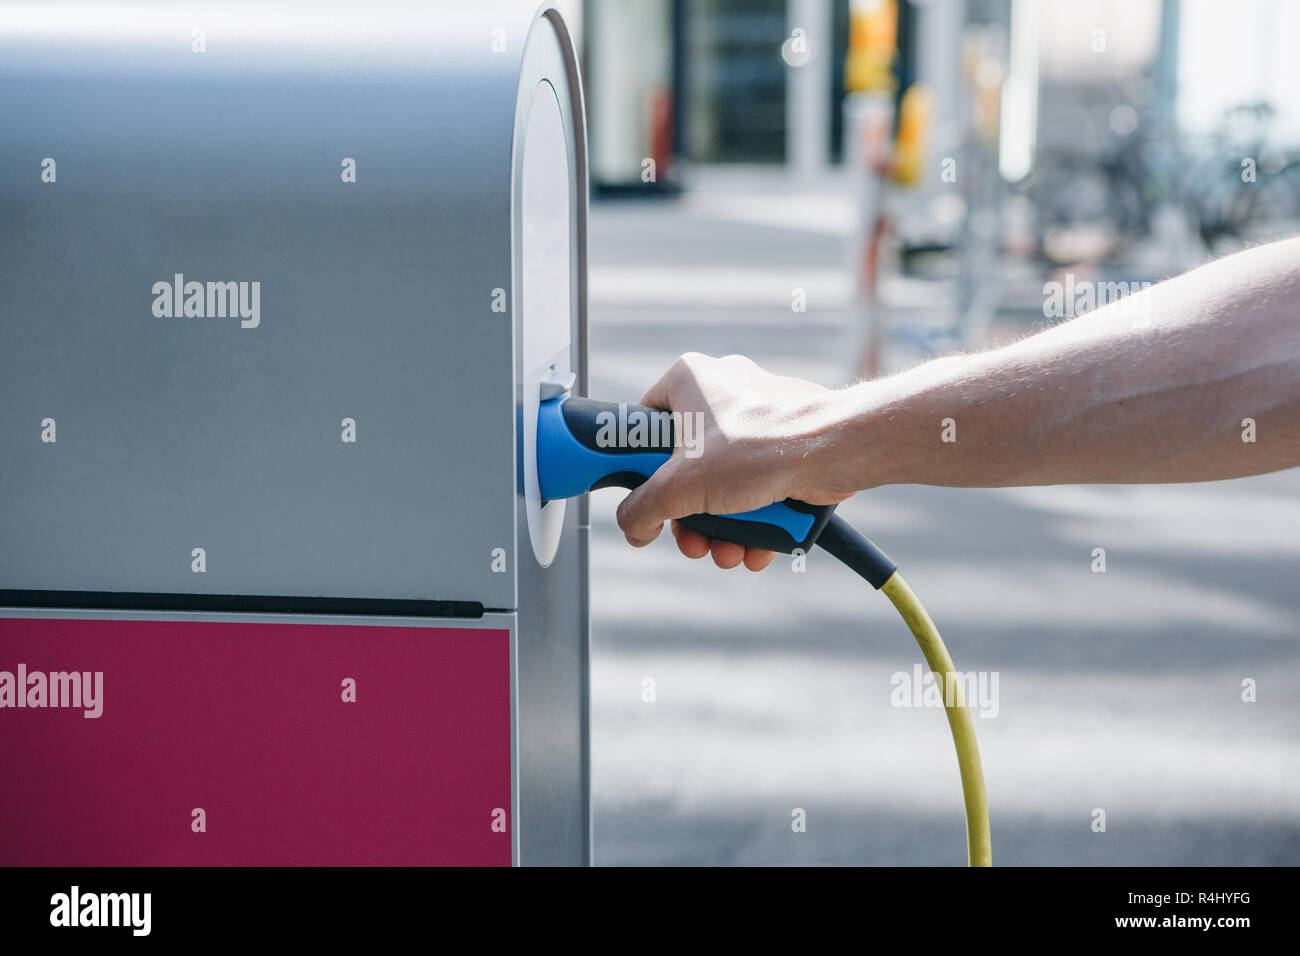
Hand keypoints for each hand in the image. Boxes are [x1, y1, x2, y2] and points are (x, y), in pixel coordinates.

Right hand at [615, 353, 853, 569]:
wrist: (833, 450)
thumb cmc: (760, 445)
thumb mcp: (681, 485)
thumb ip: (643, 508)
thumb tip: (632, 527)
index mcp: (689, 380)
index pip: (645, 420)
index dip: (639, 462)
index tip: (640, 493)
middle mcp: (723, 394)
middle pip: (685, 467)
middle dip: (689, 515)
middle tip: (690, 539)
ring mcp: (757, 422)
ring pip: (723, 485)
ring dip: (721, 528)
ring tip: (726, 553)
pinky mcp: (784, 448)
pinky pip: (756, 489)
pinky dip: (753, 523)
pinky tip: (754, 549)